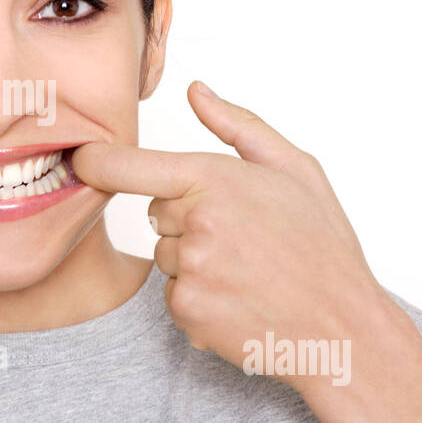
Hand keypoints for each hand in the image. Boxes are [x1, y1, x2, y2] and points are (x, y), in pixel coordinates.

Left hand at [70, 80, 399, 393]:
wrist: (344, 330)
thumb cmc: (324, 247)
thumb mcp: (295, 170)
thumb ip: (238, 126)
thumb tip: (196, 92)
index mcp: (215, 180)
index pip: (128, 166)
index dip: (95, 162)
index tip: (77, 159)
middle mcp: (195, 223)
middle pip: (158, 213)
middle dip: (189, 219)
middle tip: (244, 236)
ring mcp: (188, 270)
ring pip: (167, 255)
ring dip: (195, 261)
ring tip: (248, 270)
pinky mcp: (186, 311)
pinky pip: (174, 294)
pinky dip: (200, 298)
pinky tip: (240, 299)